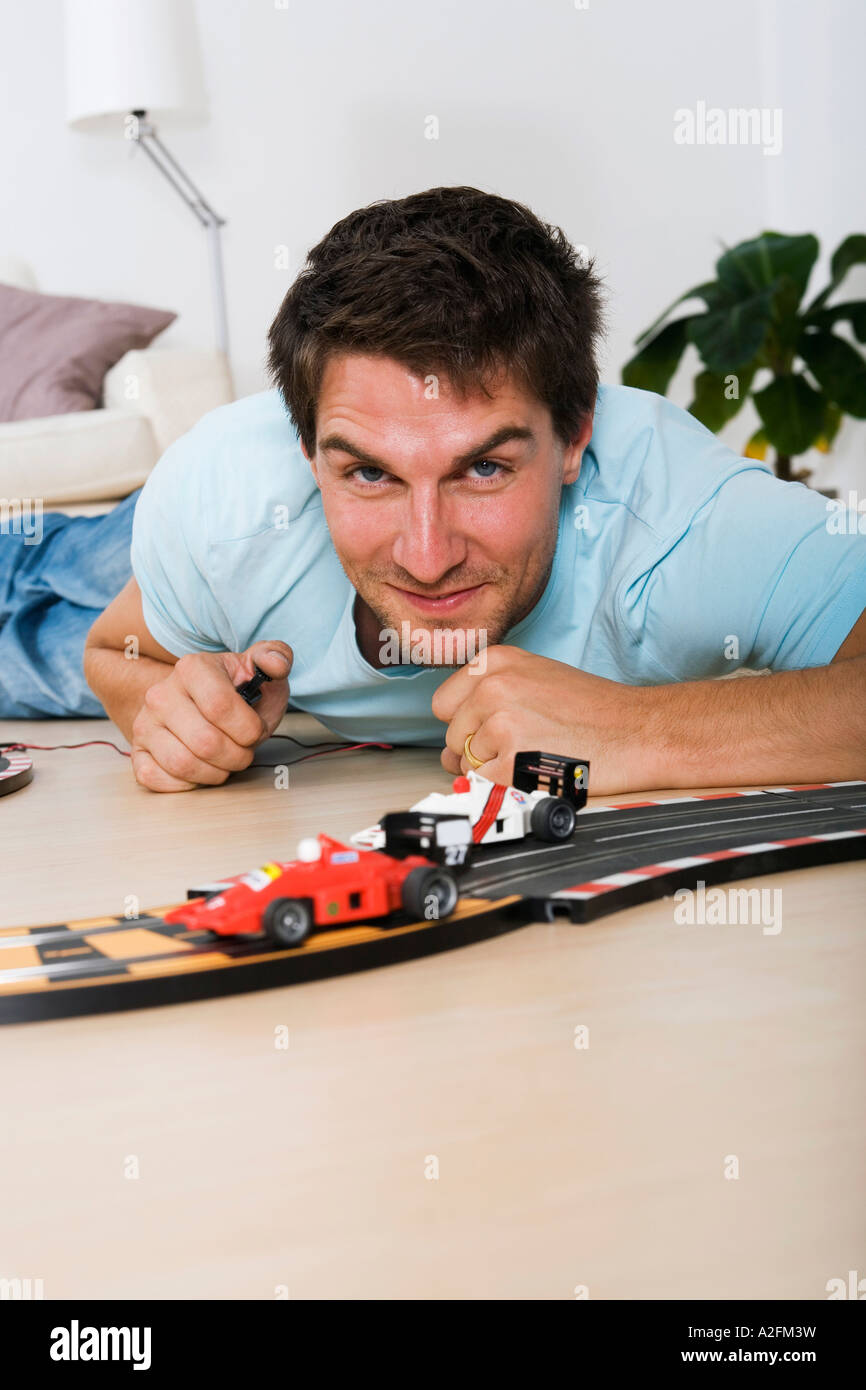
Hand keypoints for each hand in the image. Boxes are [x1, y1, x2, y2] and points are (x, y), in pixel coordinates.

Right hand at [131, 640, 292, 791]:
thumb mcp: (259, 672)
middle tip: (243, 750)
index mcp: (191, 668)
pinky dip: (187, 783)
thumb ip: (276, 658)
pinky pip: (156, 779)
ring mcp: (145, 724)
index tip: (256, 730)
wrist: (199, 704)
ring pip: (183, 765)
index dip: (248, 728)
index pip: (220, 706)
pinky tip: (201, 770)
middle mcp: (161, 694)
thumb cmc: (236, 692)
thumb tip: (275, 664)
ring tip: (225, 760)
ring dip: (215, 772)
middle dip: (237, 755)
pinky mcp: (137, 752)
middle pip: (205, 742)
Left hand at [432, 645, 658, 794]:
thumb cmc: (594, 709)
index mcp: (495, 662)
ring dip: (494, 770)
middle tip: (524, 745)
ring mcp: (500, 724)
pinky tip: (537, 771)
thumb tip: (452, 740)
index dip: (466, 724)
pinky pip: (483, 786)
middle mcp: (493, 688)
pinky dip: (505, 788)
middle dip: (478, 751)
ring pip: (466, 765)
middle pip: (452, 737)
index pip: (443, 705)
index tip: (492, 728)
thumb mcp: (536, 676)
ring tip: (536, 755)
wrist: (639, 730)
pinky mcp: (511, 762)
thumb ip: (489, 695)